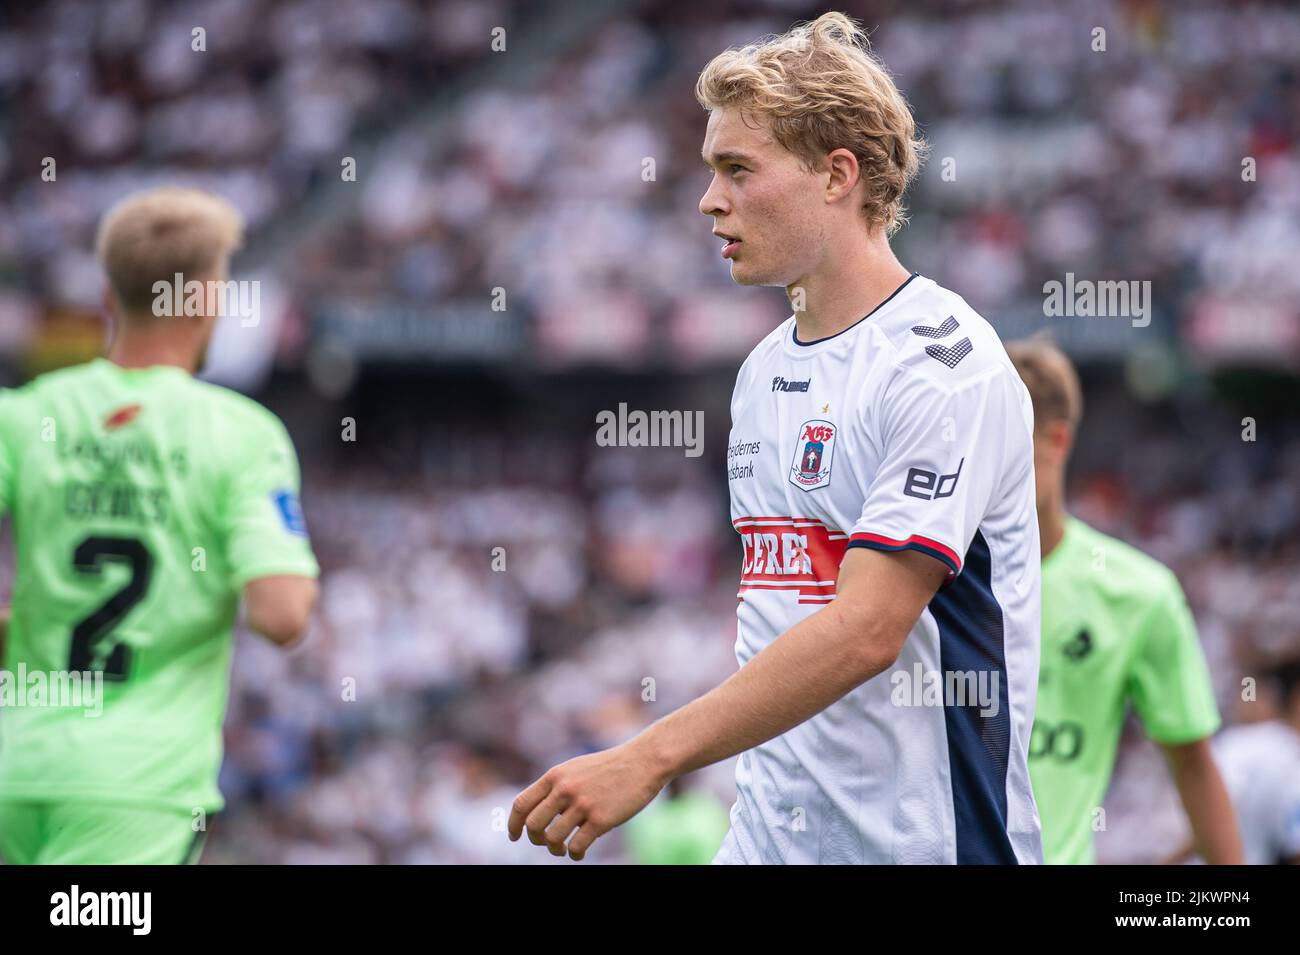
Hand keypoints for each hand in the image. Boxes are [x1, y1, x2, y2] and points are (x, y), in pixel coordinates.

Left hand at [507, 740, 668, 860]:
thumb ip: (556, 786)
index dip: (513, 824)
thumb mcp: (575, 768)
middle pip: (533, 825)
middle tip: (546, 843)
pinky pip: (577, 847)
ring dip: (555, 850)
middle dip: (535, 840)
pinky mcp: (601, 819)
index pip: (522, 804)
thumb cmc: (609, 767)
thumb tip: (536, 812)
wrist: (642, 761)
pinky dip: (574, 854)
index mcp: (555, 776)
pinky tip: (580, 851)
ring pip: (553, 839)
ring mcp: (582, 805)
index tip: (515, 836)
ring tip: (564, 848)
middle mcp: (565, 789)